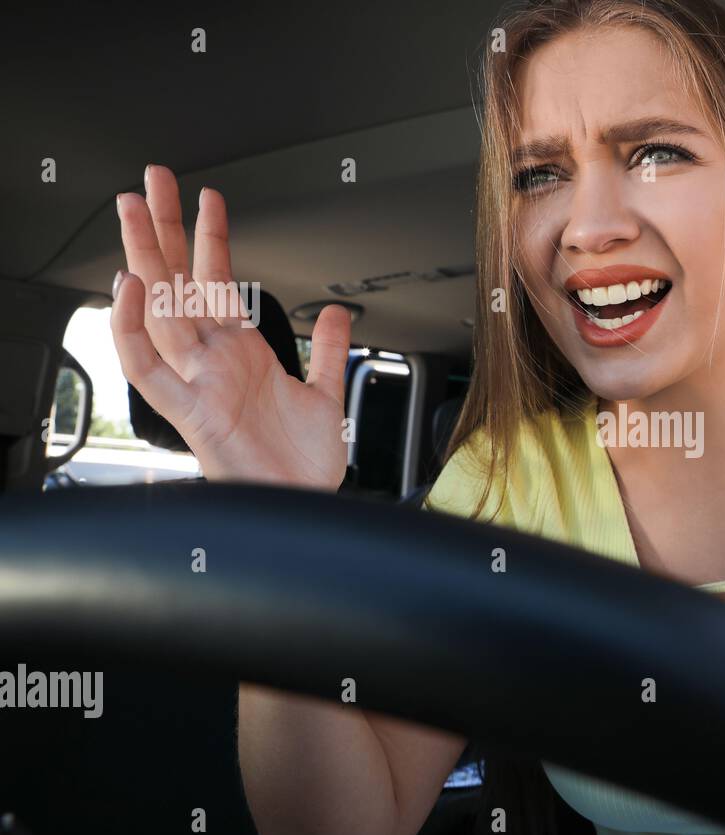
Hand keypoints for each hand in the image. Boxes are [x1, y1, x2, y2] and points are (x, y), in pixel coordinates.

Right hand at [110, 165, 350, 490]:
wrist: (304, 506)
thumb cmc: (304, 462)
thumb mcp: (326, 394)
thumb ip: (327, 349)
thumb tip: (337, 310)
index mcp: (242, 353)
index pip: (218, 281)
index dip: (211, 238)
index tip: (208, 197)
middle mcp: (215, 362)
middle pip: (179, 283)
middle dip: (162, 230)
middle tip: (148, 181)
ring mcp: (199, 383)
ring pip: (160, 311)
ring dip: (144, 260)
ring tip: (130, 211)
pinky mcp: (191, 413)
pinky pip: (149, 368)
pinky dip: (134, 329)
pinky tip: (131, 288)